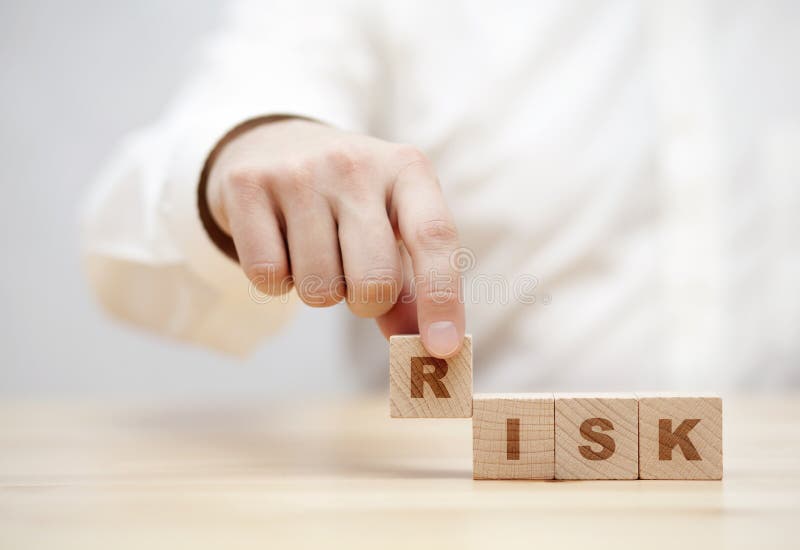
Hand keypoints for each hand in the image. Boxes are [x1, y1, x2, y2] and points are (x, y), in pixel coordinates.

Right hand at [206, 117, 464, 357]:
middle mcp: (354, 163)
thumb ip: (411, 289)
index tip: (441, 349)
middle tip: (355, 283)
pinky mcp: (247, 183)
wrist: (272, 146)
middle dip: (366, 303)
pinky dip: (276, 281)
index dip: (442, 299)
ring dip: (319, 290)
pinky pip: (268, 275)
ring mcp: (298, 170)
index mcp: (406, 170)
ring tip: (315, 252)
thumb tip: (425, 349)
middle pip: (374, 278)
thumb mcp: (390, 227)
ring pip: (318, 285)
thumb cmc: (347, 202)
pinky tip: (280, 246)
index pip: (434, 237)